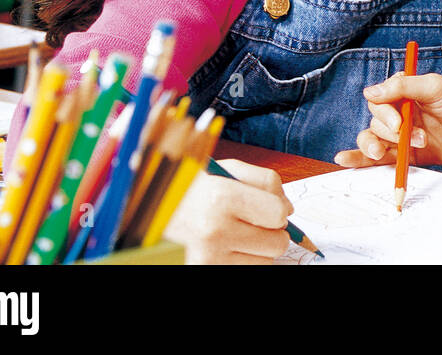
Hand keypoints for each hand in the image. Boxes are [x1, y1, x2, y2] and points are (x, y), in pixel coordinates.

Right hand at [162, 159, 292, 264]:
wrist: (152, 209)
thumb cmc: (194, 187)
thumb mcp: (228, 170)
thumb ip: (265, 182)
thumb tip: (288, 209)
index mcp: (221, 199)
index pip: (278, 214)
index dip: (277, 209)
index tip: (266, 206)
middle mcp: (214, 231)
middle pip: (276, 243)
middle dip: (271, 231)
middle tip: (252, 220)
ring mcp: (208, 257)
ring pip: (264, 261)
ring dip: (257, 248)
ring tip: (235, 232)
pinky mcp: (205, 270)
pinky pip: (246, 270)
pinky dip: (243, 260)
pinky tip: (228, 246)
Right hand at [334, 73, 441, 169]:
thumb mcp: (436, 86)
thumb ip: (403, 87)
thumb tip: (370, 91)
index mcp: (405, 92)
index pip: (379, 99)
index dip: (384, 110)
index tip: (399, 119)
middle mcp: (400, 112)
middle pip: (375, 121)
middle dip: (388, 130)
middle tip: (408, 133)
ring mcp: (402, 135)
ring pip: (372, 138)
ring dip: (377, 145)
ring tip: (388, 151)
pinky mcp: (406, 155)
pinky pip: (378, 158)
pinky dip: (359, 159)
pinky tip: (344, 160)